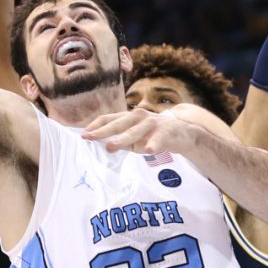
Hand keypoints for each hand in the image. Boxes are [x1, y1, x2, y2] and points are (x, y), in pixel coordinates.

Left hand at [82, 109, 196, 154]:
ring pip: (135, 131)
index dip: (96, 126)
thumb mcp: (136, 137)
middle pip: (118, 123)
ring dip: (122, 139)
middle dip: (103, 131)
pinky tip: (148, 150)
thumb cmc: (155, 135)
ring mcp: (153, 124)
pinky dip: (153, 144)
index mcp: (129, 117)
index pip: (109, 118)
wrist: (184, 134)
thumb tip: (101, 145)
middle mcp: (139, 117)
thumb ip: (122, 139)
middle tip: (89, 138)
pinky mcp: (166, 132)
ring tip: (110, 146)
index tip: (83, 134)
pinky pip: (158, 139)